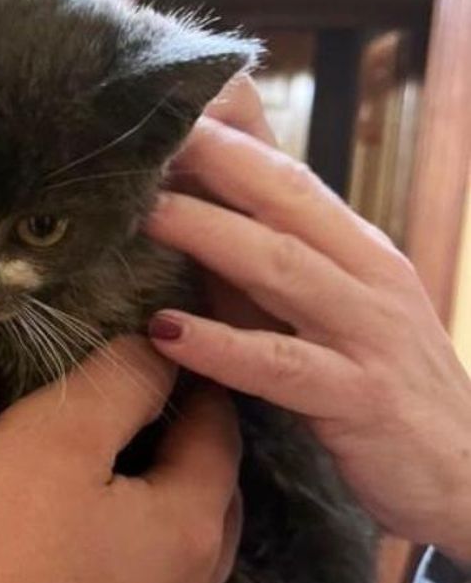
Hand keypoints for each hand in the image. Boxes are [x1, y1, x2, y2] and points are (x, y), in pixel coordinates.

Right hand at [0, 336, 241, 582]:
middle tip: (155, 446)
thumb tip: (163, 348)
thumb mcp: (52, 439)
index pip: (217, 442)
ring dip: (161, 564)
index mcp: (185, 530)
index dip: (202, 398)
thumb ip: (117, 383)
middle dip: (194, 476)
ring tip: (119, 539)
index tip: (182, 372)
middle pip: (212, 522)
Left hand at [143, 75, 470, 563]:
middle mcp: (367, 277)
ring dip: (209, 234)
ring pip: (282, 268)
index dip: (228, 141)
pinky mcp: (359, 398)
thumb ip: (264, 265)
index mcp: (357, 249)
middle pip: (286, 201)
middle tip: (147, 135)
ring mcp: (368, 333)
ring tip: (144, 213)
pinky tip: (166, 332)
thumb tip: (188, 215)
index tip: (166, 111)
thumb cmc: (379, 382)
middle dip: (216, 162)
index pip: (289, 178)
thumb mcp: (324, 310)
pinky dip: (222, 346)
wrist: (466, 471)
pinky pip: (281, 365)